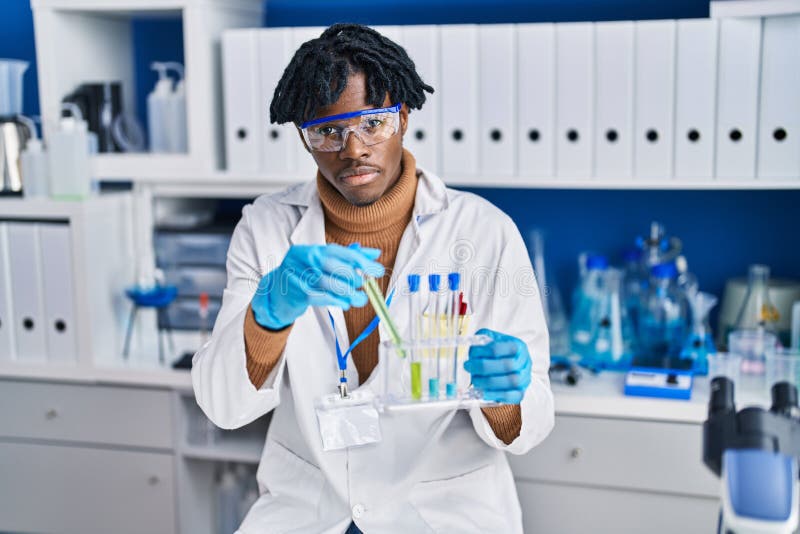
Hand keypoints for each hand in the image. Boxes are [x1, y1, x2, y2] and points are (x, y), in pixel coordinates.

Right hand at [251, 244, 383, 329]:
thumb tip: (375, 254)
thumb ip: (348, 257)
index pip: (340, 251)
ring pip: (327, 283)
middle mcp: (303, 260)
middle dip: (353, 276)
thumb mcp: (323, 264)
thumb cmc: (305, 277)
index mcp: (312, 249)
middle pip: (333, 265)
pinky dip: (336, 301)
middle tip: (366, 285)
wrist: (277, 294)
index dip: (361, 260)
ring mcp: (297, 276)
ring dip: (348, 292)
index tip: (377, 270)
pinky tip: (345, 304)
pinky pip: (320, 297)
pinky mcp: (296, 294)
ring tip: (361, 299)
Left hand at [464, 328, 531, 403]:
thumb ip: (482, 339)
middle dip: (484, 367)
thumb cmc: (497, 353)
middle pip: (507, 365)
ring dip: (488, 382)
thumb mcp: (489, 339)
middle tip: (469, 367)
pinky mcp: (520, 392)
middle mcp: (524, 362)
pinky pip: (511, 396)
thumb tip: (473, 345)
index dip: (484, 351)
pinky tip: (483, 392)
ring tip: (475, 380)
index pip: (503, 347)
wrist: (504, 366)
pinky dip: (495, 394)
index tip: (472, 355)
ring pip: (511, 382)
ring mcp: (524, 378)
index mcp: (518, 346)